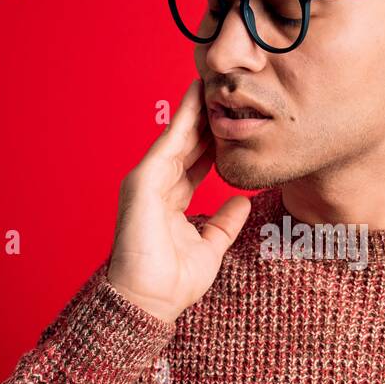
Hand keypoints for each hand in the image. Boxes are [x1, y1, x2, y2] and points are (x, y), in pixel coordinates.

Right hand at [106, 79, 251, 322]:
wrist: (149, 302)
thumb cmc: (173, 283)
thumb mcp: (211, 247)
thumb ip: (224, 223)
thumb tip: (242, 202)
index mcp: (171, 201)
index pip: (195, 162)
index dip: (212, 139)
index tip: (230, 117)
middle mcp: (157, 187)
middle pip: (185, 144)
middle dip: (204, 117)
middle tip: (224, 88)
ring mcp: (147, 183)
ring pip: (176, 138)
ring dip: (193, 110)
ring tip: (211, 81)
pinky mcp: (142, 184)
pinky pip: (167, 146)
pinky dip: (181, 122)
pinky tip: (195, 99)